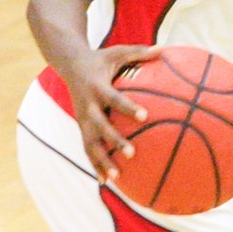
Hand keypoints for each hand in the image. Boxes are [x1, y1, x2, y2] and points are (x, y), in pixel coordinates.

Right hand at [60, 44, 161, 180]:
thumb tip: (164, 48)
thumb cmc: (100, 59)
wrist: (68, 64)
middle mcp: (87, 105)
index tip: (144, 115)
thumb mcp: (117, 52)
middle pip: (99, 127)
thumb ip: (139, 52)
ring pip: (89, 144)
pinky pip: (87, 149)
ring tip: (116, 178)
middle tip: (132, 153)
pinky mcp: (81, 127)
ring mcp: (82, 118)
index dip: (127, 106)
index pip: (113, 98)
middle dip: (114, 140)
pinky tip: (106, 182)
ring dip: (101, 161)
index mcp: (97, 87)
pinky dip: (95, 165)